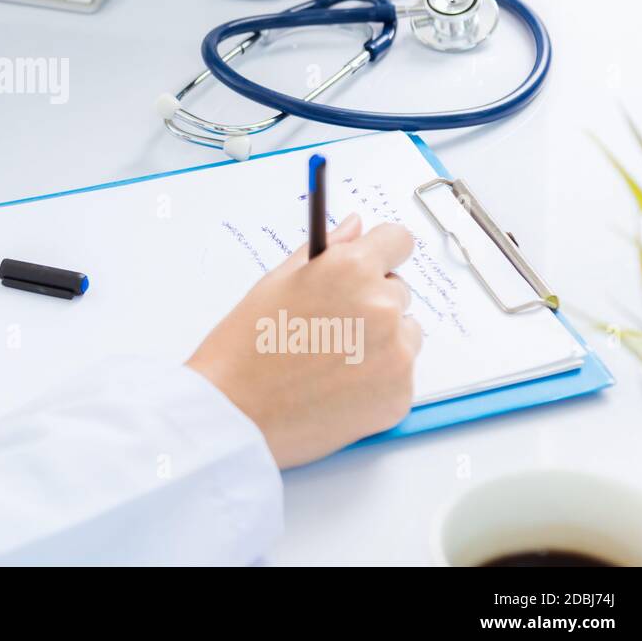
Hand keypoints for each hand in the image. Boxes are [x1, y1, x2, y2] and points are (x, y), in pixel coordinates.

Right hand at [187, 214, 420, 469]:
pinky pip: (400, 375)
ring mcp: (396, 355)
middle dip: (373, 301)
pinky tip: (337, 386)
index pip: (398, 240)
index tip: (370, 265)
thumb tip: (355, 227)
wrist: (236, 413)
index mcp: (351, 269)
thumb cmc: (246, 346)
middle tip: (329, 325)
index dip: (381, 252)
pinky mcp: (400, 396)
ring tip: (331, 360)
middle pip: (399, 291)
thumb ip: (326, 250)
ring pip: (405, 334)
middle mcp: (382, 307)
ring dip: (381, 341)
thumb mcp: (277, 282)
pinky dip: (377, 379)